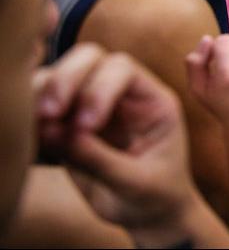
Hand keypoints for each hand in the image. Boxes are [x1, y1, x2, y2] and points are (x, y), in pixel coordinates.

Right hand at [34, 44, 197, 244]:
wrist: (147, 212)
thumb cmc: (154, 194)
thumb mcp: (136, 182)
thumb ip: (101, 159)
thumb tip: (58, 133)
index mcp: (152, 100)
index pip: (123, 70)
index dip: (99, 88)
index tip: (86, 126)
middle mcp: (123, 95)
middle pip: (90, 59)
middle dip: (66, 79)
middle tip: (50, 114)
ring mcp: (94, 104)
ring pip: (61, 75)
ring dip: (44, 93)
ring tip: (39, 125)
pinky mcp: (68, 122)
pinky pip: (43, 103)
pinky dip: (31, 112)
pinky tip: (33, 135)